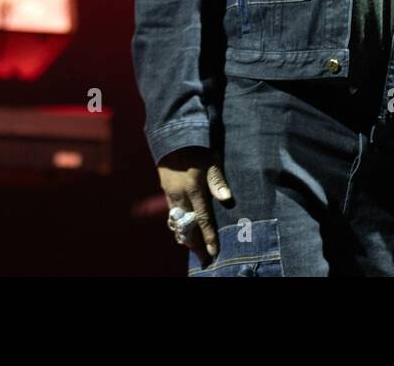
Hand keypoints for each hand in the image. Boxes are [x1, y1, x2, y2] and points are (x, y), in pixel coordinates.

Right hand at [157, 146, 232, 260]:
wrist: (172, 137)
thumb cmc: (197, 147)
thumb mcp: (212, 161)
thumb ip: (218, 181)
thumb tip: (227, 198)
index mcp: (194, 189)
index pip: (203, 219)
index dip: (208, 237)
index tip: (213, 252)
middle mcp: (181, 195)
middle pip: (188, 226)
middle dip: (195, 243)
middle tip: (202, 256)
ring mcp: (171, 193)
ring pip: (177, 221)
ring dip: (184, 235)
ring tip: (191, 246)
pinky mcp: (166, 189)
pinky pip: (172, 212)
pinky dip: (177, 223)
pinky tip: (181, 226)